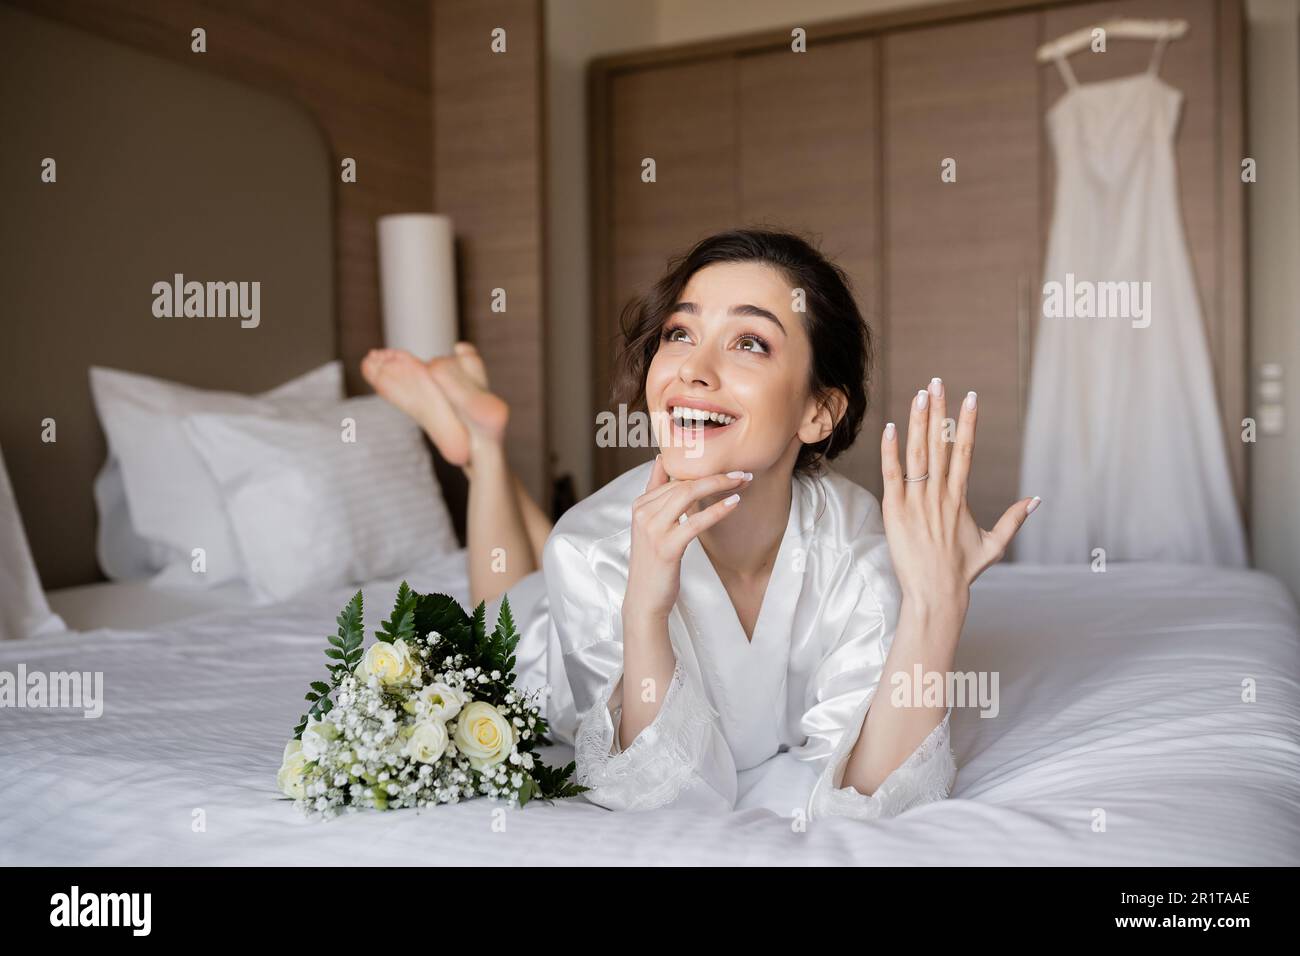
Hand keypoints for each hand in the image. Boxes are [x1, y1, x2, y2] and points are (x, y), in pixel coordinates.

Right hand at [624, 455, 750, 621]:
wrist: (644, 599)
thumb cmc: (653, 563)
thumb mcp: (650, 525)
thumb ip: (655, 494)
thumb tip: (661, 460)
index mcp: (639, 505)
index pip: (674, 478)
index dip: (703, 470)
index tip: (728, 466)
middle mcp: (643, 513)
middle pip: (683, 483)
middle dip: (716, 475)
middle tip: (743, 473)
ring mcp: (653, 530)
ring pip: (688, 495)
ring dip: (719, 485)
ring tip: (742, 482)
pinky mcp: (666, 548)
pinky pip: (695, 522)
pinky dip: (717, 510)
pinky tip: (734, 503)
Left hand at [880, 379, 1038, 609]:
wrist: (937, 595)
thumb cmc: (961, 572)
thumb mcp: (993, 545)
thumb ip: (1014, 519)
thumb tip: (1036, 500)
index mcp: (960, 498)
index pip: (965, 451)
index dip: (967, 423)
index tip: (971, 397)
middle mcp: (940, 494)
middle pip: (941, 444)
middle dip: (940, 411)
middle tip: (939, 382)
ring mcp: (918, 501)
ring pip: (918, 454)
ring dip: (918, 422)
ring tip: (920, 395)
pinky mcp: (896, 511)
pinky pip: (893, 476)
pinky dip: (891, 452)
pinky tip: (890, 428)